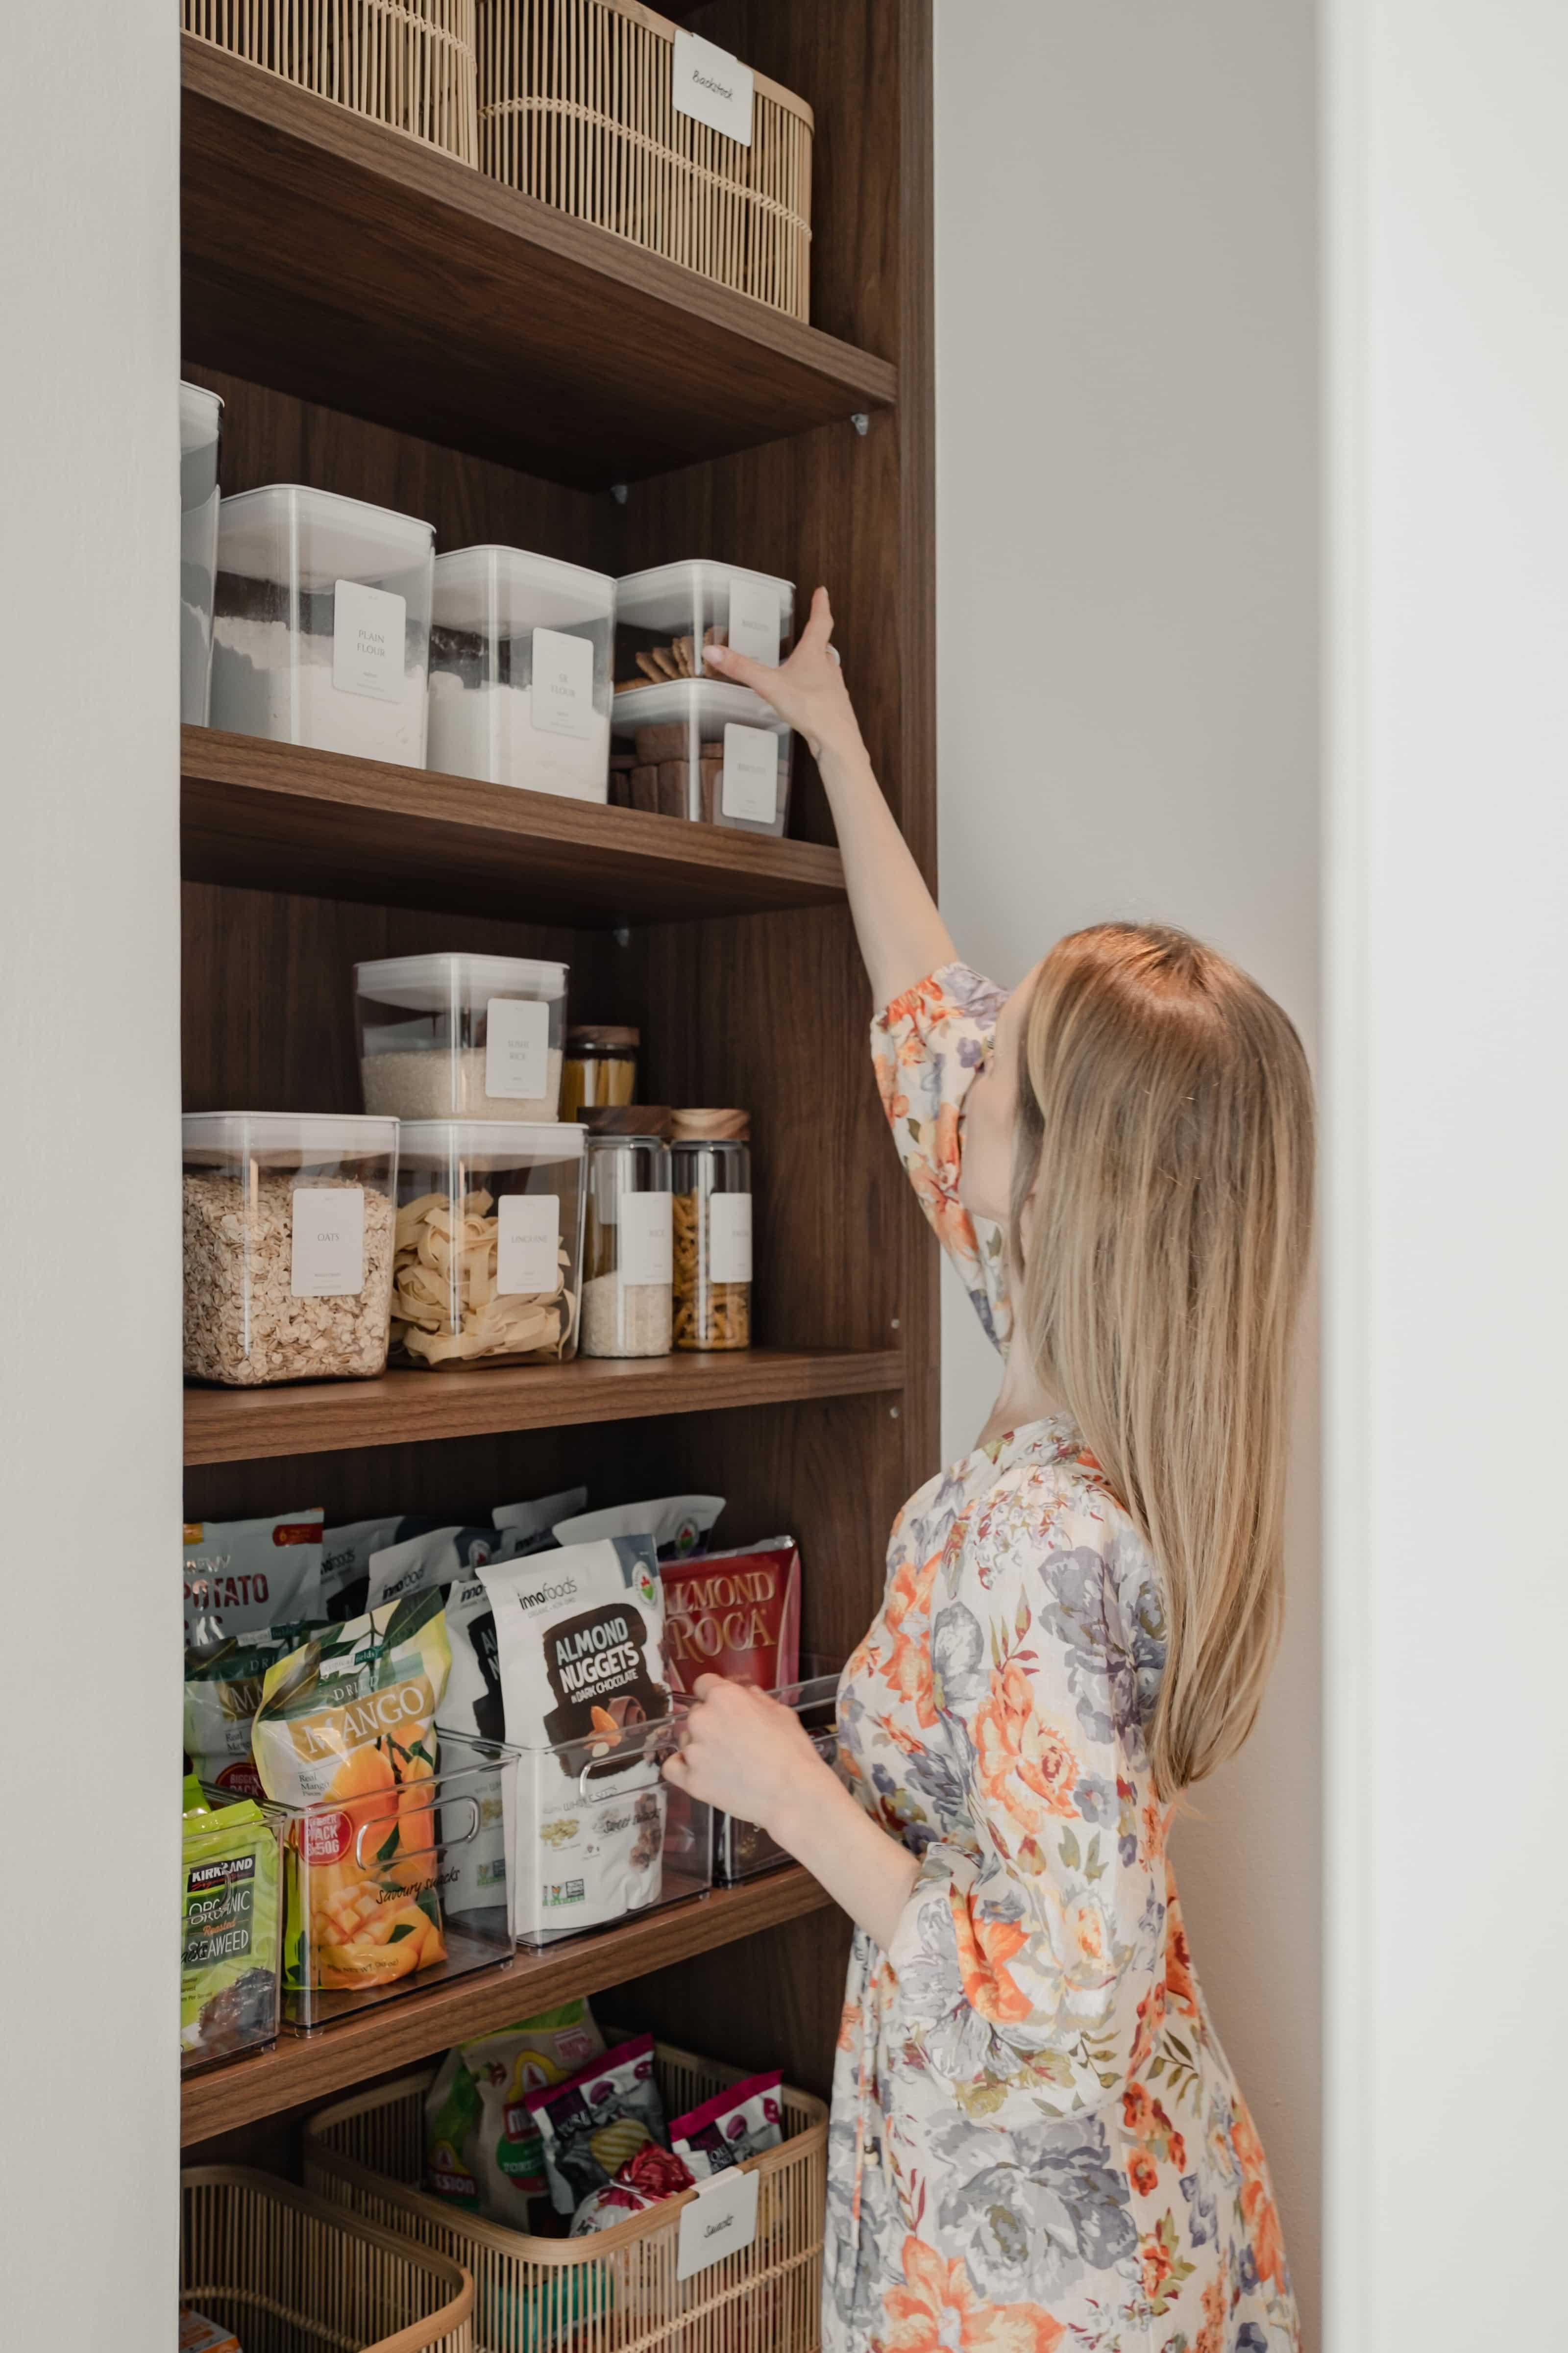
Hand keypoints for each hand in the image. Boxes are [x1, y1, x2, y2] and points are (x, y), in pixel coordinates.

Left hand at [661, 1674, 834, 1842]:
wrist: (791, 1793)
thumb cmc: (792, 1750)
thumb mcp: (781, 1713)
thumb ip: (757, 1699)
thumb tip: (746, 1694)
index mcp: (723, 1697)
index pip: (704, 1684)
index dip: (716, 1694)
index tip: (726, 1707)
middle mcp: (701, 1719)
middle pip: (696, 1713)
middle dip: (712, 1722)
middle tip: (733, 1740)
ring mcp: (693, 1751)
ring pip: (686, 1740)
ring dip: (700, 1746)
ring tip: (724, 1762)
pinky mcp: (690, 1780)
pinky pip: (673, 1767)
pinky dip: (683, 1767)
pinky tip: (699, 1771)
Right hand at [703, 585, 863, 762]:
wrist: (836, 740)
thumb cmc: (810, 708)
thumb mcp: (769, 685)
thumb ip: (741, 668)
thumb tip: (713, 651)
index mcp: (814, 654)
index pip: (820, 621)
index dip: (820, 605)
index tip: (822, 592)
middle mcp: (828, 667)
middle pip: (824, 646)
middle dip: (817, 638)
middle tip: (813, 629)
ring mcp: (834, 688)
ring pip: (827, 669)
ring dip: (817, 664)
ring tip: (806, 665)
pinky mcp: (833, 707)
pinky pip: (825, 692)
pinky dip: (816, 690)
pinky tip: (806, 699)